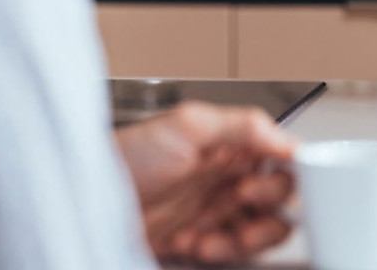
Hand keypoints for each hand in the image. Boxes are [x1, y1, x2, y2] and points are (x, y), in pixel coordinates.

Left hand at [116, 101, 295, 264]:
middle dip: (268, 204)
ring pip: (264, 229)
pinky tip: (195, 243)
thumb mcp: (188, 125)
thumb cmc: (128, 154)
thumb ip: (243, 126)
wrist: (86, 202)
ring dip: (248, 235)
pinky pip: (232, 251)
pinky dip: (221, 251)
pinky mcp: (201, 240)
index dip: (290, 169)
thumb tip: (288, 138)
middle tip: (240, 199)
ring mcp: (216, 208)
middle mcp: (230, 173)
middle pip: (282, 196)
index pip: (285, 155)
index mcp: (235, 141)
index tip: (274, 179)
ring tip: (218, 233)